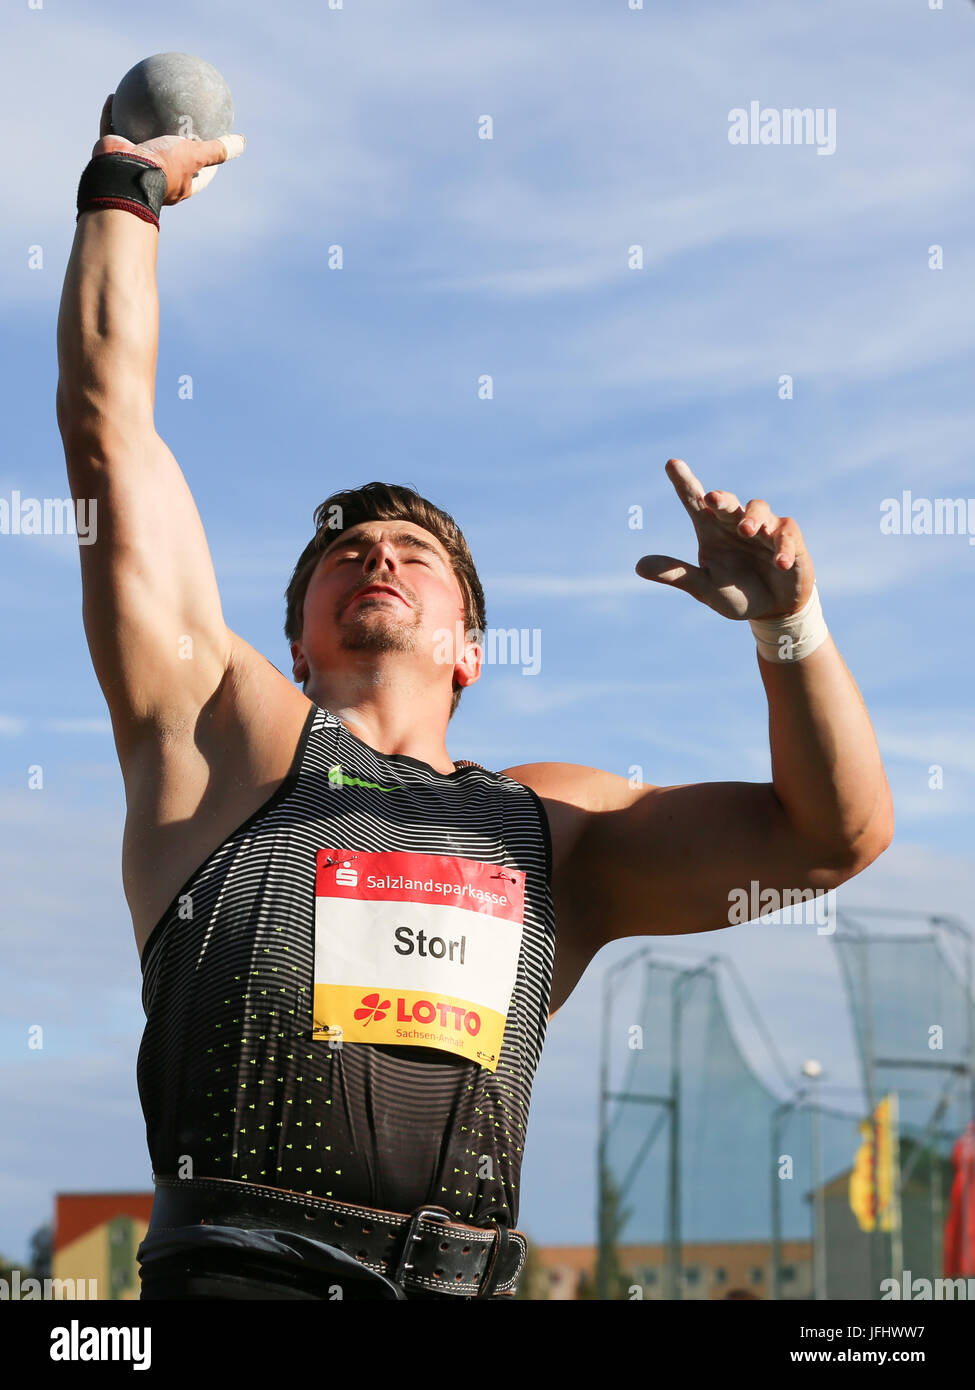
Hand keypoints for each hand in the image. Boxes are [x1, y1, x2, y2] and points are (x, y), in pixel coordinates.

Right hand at [93, 93, 245, 204]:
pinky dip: (111, 113)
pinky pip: (111, 129)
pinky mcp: (112, 154)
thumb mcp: (196, 156)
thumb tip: (241, 142)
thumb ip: (217, 150)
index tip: (209, 148)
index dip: (205, 165)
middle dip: (169, 145)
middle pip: (165, 159)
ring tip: (141, 103)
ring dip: (136, 124)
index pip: (197, 176)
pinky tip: (114, 95)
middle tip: (177, 123)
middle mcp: (154, 178)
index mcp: (176, 184)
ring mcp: (131, 166)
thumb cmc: (163, 167)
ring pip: (134, 142)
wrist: (122, 174)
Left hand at [635, 458, 814, 619]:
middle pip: (727, 501)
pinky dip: (783, 546)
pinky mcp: (789, 539)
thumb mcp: (705, 589)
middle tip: (712, 499)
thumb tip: (638, 566)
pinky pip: (786, 534)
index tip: (671, 463)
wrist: (773, 609)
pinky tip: (779, 562)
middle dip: (721, 498)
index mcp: (711, 530)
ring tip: (747, 530)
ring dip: (753, 518)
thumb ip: (676, 575)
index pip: (694, 501)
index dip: (684, 481)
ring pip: (758, 509)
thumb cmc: (736, 594)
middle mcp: (735, 523)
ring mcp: (764, 529)